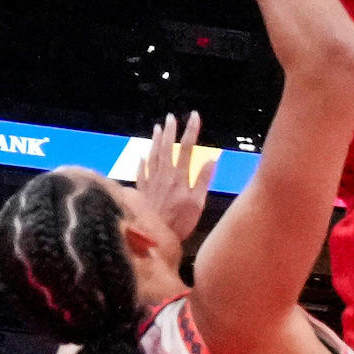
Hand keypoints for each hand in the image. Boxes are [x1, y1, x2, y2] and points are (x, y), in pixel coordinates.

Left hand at [131, 110, 211, 254]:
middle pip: (167, 148)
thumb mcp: (197, 204)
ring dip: (156, 141)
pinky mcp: (142, 191)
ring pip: (153, 156)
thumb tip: (211, 160)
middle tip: (171, 117)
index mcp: (180, 177)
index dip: (191, 130)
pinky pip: (141, 172)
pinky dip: (142, 163)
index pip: (187, 148)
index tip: (194, 116)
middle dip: (170, 131)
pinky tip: (142, 156)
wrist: (153, 237)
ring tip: (157, 128)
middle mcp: (164, 175)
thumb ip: (203, 181)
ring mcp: (151, 182)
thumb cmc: (179, 223)